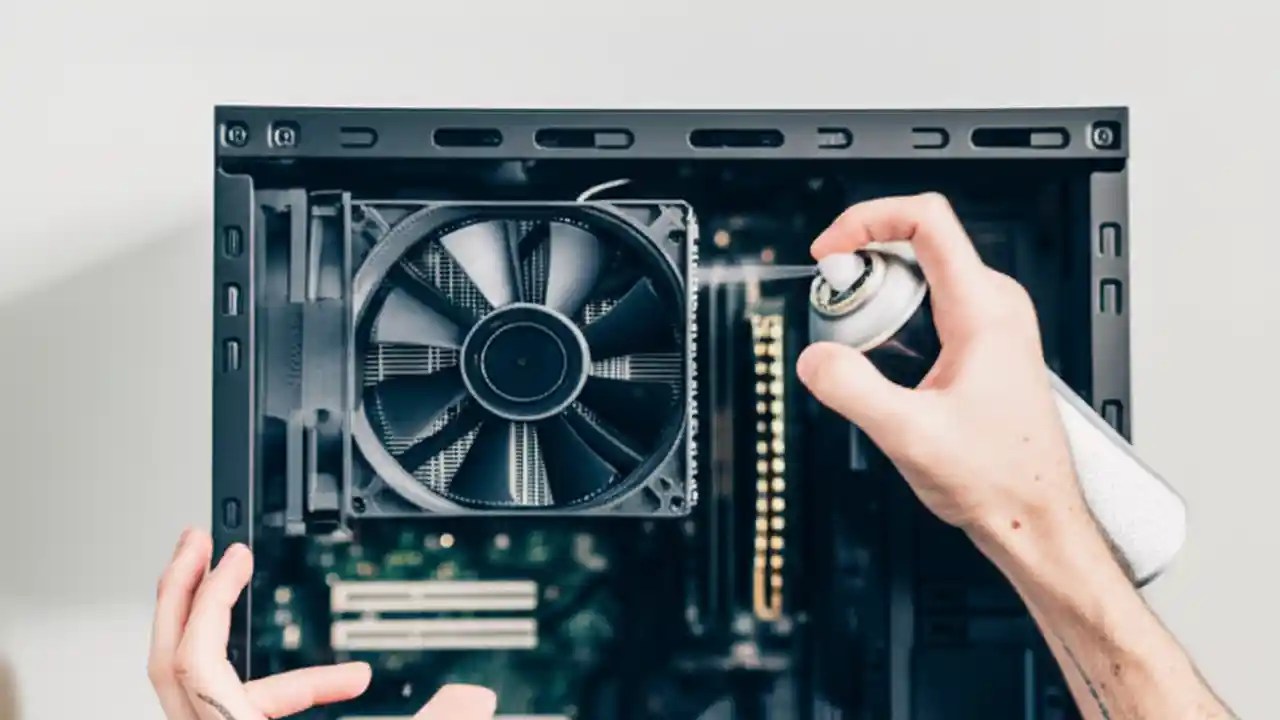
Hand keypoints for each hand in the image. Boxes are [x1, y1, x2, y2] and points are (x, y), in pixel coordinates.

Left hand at [148, 528, 497, 718]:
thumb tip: (478, 699)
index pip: (197, 660)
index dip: (211, 599)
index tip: (236, 555)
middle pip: (166, 659)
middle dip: (181, 594)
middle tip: (196, 543)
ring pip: (184, 685)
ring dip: (209, 630)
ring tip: (236, 588)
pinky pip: (232, 711)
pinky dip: (275, 685)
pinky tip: (337, 681)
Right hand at [796, 193, 1095, 547]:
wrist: (1035, 514)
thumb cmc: (998, 479)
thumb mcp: (910, 436)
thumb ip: (853, 390)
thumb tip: (815, 358)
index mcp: (983, 310)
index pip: (926, 219)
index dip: (867, 218)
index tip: (831, 249)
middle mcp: (995, 305)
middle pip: (916, 242)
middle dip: (863, 263)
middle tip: (833, 303)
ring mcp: (993, 321)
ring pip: (921, 273)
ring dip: (876, 292)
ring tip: (855, 336)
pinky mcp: (984, 342)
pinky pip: (930, 301)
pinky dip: (893, 314)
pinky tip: (880, 357)